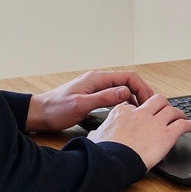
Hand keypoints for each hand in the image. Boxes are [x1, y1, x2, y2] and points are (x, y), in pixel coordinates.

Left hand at [25, 70, 155, 132]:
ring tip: (143, 112)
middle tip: (151, 109)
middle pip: (129, 82)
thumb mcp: (81, 105)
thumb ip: (104, 98)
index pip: (129, 77)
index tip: (149, 103)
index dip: (143, 89)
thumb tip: (125, 92)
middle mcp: (98, 81)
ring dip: (136, 99)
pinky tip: (128, 114)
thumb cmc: (56, 109)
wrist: (39, 113)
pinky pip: (116, 96)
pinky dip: (127, 103)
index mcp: (97, 79)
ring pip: (124, 89)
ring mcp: (97, 88)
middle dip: (143, 93)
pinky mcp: (95, 97)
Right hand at [88, 94, 190, 169]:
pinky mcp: (166, 135)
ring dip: (178, 112)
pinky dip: (188, 124)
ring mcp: (154, 123)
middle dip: (162, 104)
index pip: (134, 106)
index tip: (144, 116)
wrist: (113, 161)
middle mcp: (140, 113)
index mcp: (121, 112)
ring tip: (181, 116)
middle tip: (166, 111)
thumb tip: (93, 135)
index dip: (140, 111)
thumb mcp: (95, 137)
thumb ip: (96, 133)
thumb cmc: (103, 152)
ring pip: (171, 109)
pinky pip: (182, 125)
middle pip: (156, 100)